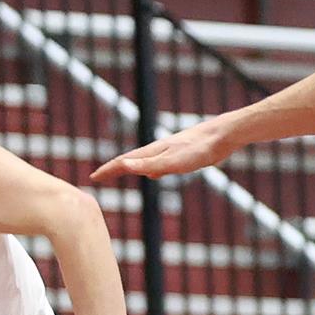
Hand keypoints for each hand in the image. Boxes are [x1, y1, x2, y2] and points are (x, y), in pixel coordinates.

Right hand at [92, 117, 238, 183]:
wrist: (221, 137)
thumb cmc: (198, 150)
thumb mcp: (171, 162)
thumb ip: (147, 164)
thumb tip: (122, 164)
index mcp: (152, 153)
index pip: (124, 162)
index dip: (108, 170)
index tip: (93, 177)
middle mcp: (157, 151)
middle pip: (130, 160)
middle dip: (114, 168)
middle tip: (100, 176)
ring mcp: (168, 152)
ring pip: (143, 162)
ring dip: (129, 168)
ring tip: (121, 173)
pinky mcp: (181, 156)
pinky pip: (158, 165)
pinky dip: (149, 169)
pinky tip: (154, 174)